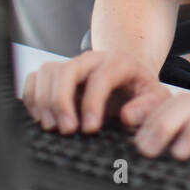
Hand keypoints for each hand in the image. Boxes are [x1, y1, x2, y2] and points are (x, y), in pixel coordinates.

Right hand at [21, 50, 169, 134]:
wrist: (129, 76)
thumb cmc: (142, 90)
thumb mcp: (157, 98)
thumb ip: (148, 107)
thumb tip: (127, 116)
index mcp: (119, 62)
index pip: (101, 77)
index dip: (92, 103)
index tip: (90, 129)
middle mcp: (92, 59)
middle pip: (68, 70)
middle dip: (62, 101)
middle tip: (66, 130)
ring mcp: (72, 65)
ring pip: (48, 72)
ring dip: (44, 101)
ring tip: (52, 127)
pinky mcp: (57, 74)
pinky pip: (35, 78)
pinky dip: (32, 97)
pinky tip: (41, 117)